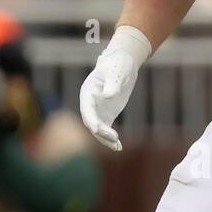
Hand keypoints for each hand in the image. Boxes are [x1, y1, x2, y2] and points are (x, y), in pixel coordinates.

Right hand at [79, 27, 150, 149]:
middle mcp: (90, 103)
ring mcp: (98, 110)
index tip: (96, 129)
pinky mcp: (107, 115)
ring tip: (117, 147)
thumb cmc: (118, 64)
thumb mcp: (117, 72)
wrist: (124, 64)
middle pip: (91, 122)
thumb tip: (108, 95)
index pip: (87, 109)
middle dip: (101, 132)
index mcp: (88, 92)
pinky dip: (111, 139)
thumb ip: (112, 83)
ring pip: (98, 129)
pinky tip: (119, 147)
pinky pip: (106, 130)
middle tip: (114, 138)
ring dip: (106, 139)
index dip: (91, 120)